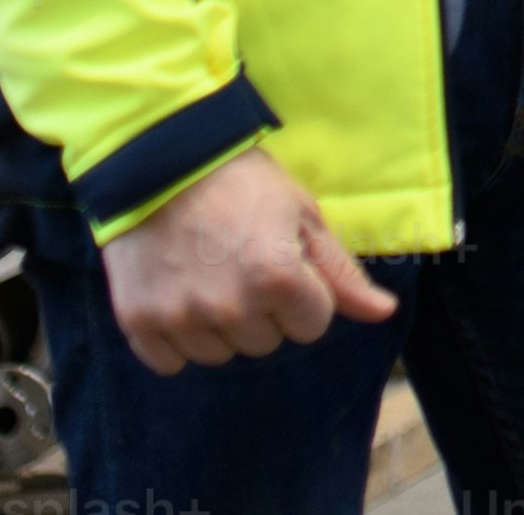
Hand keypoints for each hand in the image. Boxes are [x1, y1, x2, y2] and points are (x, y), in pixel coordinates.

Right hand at [99, 151, 394, 374]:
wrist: (161, 160)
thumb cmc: (242, 182)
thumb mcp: (302, 215)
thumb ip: (342, 274)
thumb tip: (384, 312)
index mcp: (277, 279)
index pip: (312, 325)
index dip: (304, 292)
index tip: (282, 259)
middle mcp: (229, 307)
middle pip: (266, 343)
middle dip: (263, 309)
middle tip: (240, 260)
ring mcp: (181, 318)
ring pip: (220, 354)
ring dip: (220, 325)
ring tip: (207, 272)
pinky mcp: (138, 322)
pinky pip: (170, 362)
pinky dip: (176, 337)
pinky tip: (177, 293)